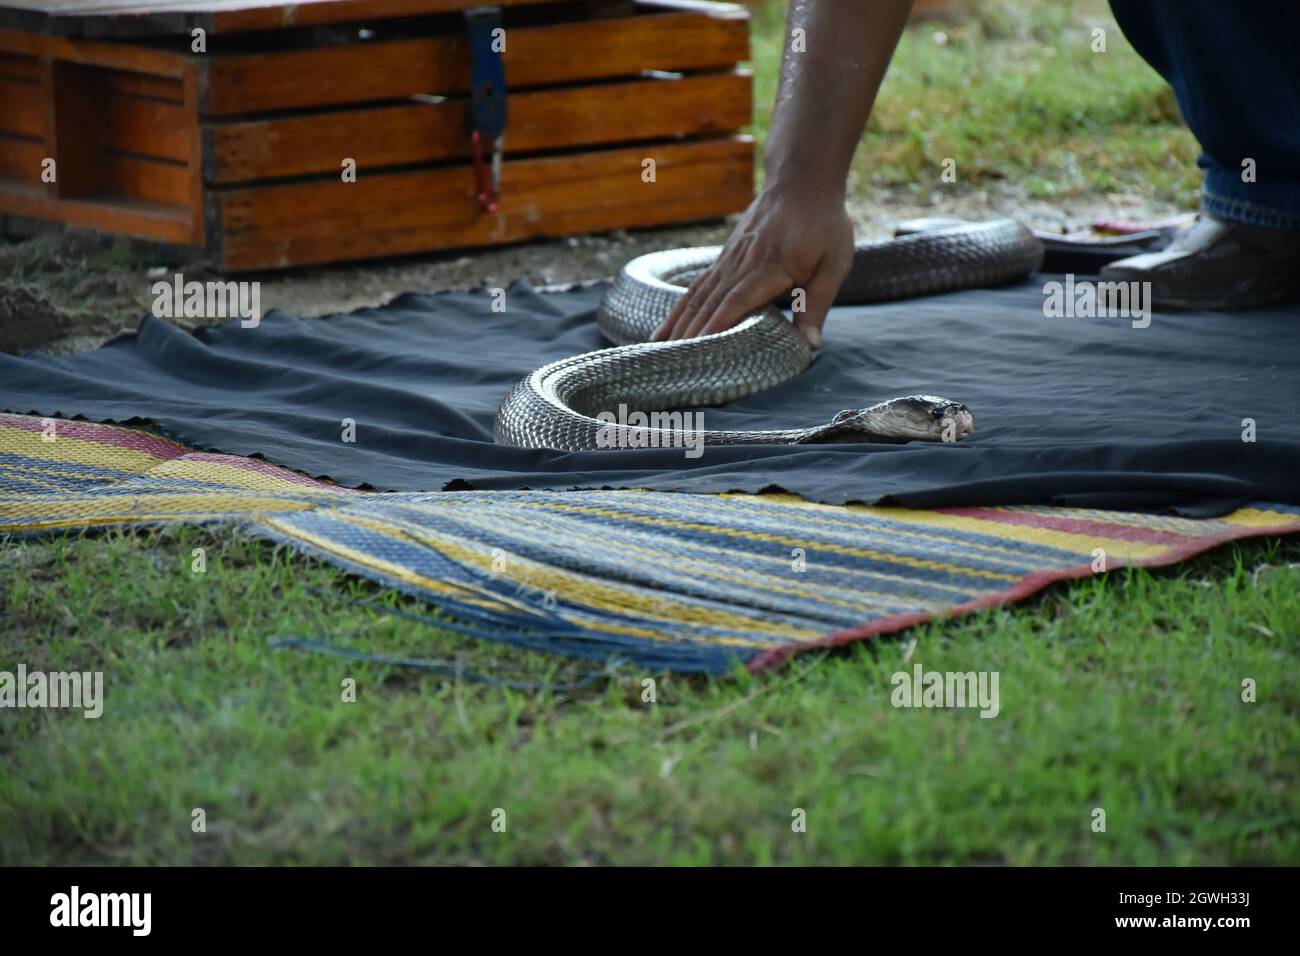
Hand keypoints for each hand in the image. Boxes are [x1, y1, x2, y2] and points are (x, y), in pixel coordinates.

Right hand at [652, 185, 854, 347]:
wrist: (801, 180)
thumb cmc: (823, 224)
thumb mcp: (833, 264)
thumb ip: (816, 305)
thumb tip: (810, 345)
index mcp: (771, 266)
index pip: (739, 299)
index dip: (720, 323)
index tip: (703, 347)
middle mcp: (743, 262)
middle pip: (711, 302)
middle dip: (692, 333)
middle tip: (676, 363)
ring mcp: (729, 259)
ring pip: (698, 295)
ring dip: (679, 323)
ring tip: (660, 350)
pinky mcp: (724, 257)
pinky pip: (697, 287)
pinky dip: (679, 309)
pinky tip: (666, 329)